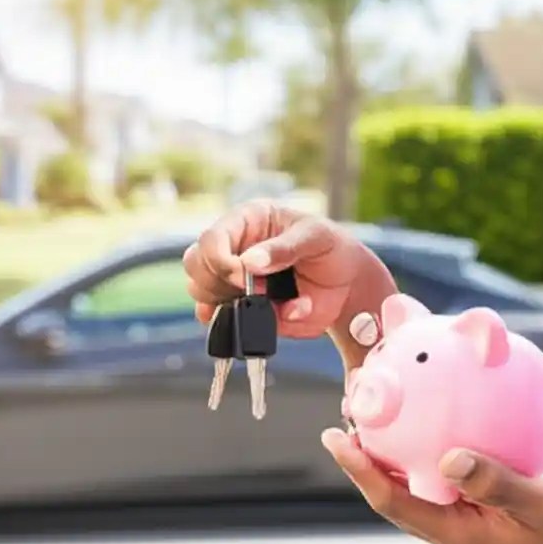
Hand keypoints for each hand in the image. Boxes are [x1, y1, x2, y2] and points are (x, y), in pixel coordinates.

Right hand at [183, 200, 374, 338]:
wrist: (347, 284)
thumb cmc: (330, 248)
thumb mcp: (314, 239)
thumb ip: (284, 249)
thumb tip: (250, 262)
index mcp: (247, 221)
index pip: (212, 238)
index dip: (220, 260)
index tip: (243, 277)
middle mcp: (233, 247)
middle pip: (195, 263)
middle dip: (217, 282)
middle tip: (251, 290)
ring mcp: (233, 278)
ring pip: (200, 289)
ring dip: (222, 301)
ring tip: (258, 300)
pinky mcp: (240, 304)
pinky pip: (217, 316)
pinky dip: (227, 322)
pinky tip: (245, 318)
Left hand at [320, 427, 542, 543]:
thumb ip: (499, 484)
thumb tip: (450, 459)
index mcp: (456, 534)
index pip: (391, 500)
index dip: (358, 470)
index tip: (335, 436)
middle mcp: (450, 529)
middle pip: (390, 491)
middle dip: (362, 457)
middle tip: (346, 410)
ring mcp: (461, 521)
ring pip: (410, 484)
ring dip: (387, 453)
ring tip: (372, 411)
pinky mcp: (475, 509)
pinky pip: (437, 478)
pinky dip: (422, 450)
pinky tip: (428, 420)